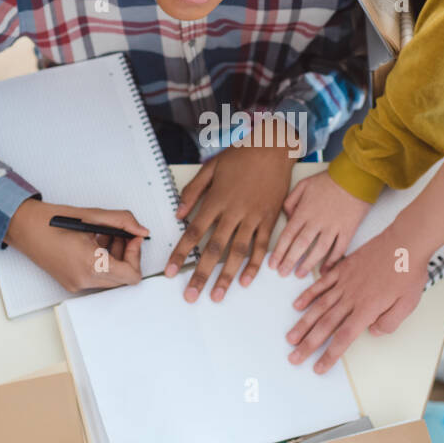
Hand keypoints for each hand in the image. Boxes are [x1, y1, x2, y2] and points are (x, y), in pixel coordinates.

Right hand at [4, 198, 147, 291]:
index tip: (133, 237)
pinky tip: (94, 244)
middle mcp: (83, 280)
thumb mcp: (93, 215)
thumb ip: (123, 221)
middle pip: (123, 278)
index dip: (136, 254)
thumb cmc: (52, 221)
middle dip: (127, 255)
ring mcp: (77, 284)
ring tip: (106, 236)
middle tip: (122, 234)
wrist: (24, 228)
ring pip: (112, 279)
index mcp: (90, 264)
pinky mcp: (72, 283)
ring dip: (116, 258)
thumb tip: (141, 230)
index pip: (131, 275)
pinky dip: (103, 262)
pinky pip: (98, 278)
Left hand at [164, 141, 294, 301]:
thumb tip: (178, 215)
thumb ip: (193, 191)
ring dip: (227, 276)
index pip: (194, 232)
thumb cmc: (241, 155)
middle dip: (201, 275)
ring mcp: (254, 216)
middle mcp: (234, 211)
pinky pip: (262, 245)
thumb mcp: (211, 167)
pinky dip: (255, 264)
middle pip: (214, 248)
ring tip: (218, 295)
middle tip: (191, 296)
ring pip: (238, 251)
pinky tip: (246, 280)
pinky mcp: (270, 218)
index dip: (180, 254)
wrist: (274, 147)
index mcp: (216, 199)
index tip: (169, 272)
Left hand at [268, 171, 370, 277]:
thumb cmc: (329, 179)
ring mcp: (333, 227)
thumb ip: (291, 201)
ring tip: (299, 274)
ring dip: (308, 264)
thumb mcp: (304, 184)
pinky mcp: (348, 230)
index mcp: (304, 211)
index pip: (287, 235)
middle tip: (282, 273)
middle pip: (300, 246)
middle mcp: (317, 221)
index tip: (273, 264)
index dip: (279, 251)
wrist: (356, 176)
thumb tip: (287, 216)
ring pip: (318, 251)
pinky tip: (325, 270)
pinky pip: (339, 249)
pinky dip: (332, 261)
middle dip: (289, 261)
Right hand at [285, 228, 427, 372]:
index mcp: (367, 309)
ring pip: (319, 307)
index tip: (318, 367)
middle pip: (325, 326)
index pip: (343, 337)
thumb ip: (389, 322)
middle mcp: (351, 298)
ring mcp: (344, 282)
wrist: (405, 243)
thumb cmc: (408, 273)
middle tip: (294, 357)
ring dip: (303, 324)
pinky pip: (321, 284)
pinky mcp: (343, 269)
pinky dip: (308, 295)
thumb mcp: (408, 304)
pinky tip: (298, 305)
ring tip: (291, 337)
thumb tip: (372, 332)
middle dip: (308, 344)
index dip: (329, 354)